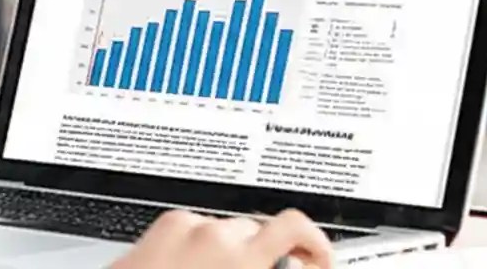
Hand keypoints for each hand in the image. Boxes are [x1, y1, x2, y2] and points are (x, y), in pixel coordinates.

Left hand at [113, 209, 333, 268]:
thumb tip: (294, 268)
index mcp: (244, 259)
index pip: (296, 228)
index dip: (316, 243)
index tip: (317, 258)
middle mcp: (219, 236)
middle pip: (261, 231)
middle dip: (265, 255)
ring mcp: (191, 226)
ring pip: (230, 230)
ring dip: (232, 251)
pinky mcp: (168, 223)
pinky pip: (201, 227)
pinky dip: (203, 244)